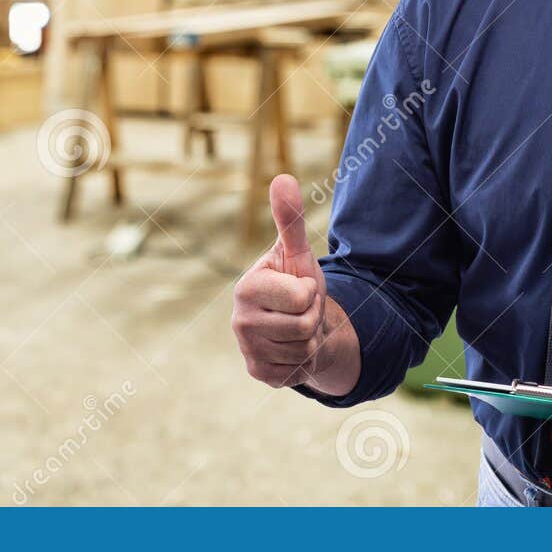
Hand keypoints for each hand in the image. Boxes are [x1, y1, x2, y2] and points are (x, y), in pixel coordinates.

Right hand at [231, 175, 355, 391]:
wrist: (300, 323)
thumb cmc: (296, 282)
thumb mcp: (298, 252)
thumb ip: (290, 219)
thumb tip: (282, 178)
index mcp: (246, 288)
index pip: (300, 296)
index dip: (310, 291)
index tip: (298, 287)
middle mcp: (239, 320)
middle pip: (304, 324)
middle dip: (312, 315)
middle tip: (300, 309)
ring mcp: (248, 350)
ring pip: (303, 349)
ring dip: (309, 338)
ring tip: (297, 327)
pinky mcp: (259, 373)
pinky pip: (298, 370)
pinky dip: (303, 360)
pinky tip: (292, 349)